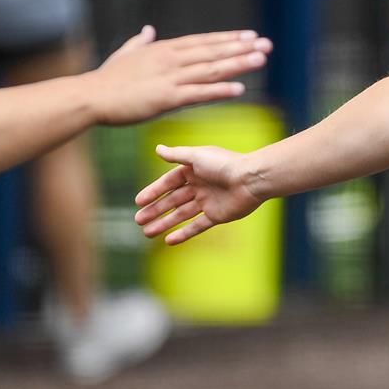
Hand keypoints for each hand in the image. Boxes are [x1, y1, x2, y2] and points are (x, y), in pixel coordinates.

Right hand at [85, 27, 272, 125]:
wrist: (91, 96)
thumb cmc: (106, 79)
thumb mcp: (124, 54)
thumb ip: (139, 41)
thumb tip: (148, 30)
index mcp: (163, 49)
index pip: (202, 42)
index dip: (227, 39)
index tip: (248, 36)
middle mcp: (171, 59)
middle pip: (213, 52)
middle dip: (241, 48)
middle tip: (266, 44)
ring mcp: (170, 77)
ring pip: (211, 69)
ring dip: (238, 64)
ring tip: (261, 59)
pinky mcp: (167, 97)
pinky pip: (199, 93)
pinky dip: (220, 89)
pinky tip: (240, 88)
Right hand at [134, 144, 262, 243]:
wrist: (251, 180)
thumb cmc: (224, 164)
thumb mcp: (197, 156)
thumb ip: (176, 154)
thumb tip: (157, 148)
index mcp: (194, 170)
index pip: (169, 183)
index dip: (154, 192)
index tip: (138, 202)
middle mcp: (200, 186)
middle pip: (172, 200)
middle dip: (155, 210)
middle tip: (138, 220)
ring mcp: (208, 202)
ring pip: (181, 214)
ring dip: (164, 223)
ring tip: (147, 233)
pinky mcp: (217, 215)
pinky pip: (197, 226)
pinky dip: (183, 233)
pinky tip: (168, 240)